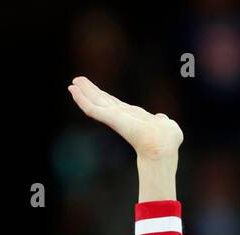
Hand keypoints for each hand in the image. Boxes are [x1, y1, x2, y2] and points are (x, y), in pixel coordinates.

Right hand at [68, 76, 182, 162]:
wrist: (163, 147)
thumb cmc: (168, 141)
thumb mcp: (168, 126)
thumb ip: (163, 121)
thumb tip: (162, 119)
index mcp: (132, 117)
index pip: (114, 104)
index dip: (104, 97)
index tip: (95, 90)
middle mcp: (121, 117)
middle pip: (101, 101)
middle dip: (90, 91)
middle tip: (76, 82)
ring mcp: (114, 118)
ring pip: (94, 103)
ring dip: (83, 93)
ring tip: (72, 84)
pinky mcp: (110, 119)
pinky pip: (92, 109)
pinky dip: (82, 99)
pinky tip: (73, 91)